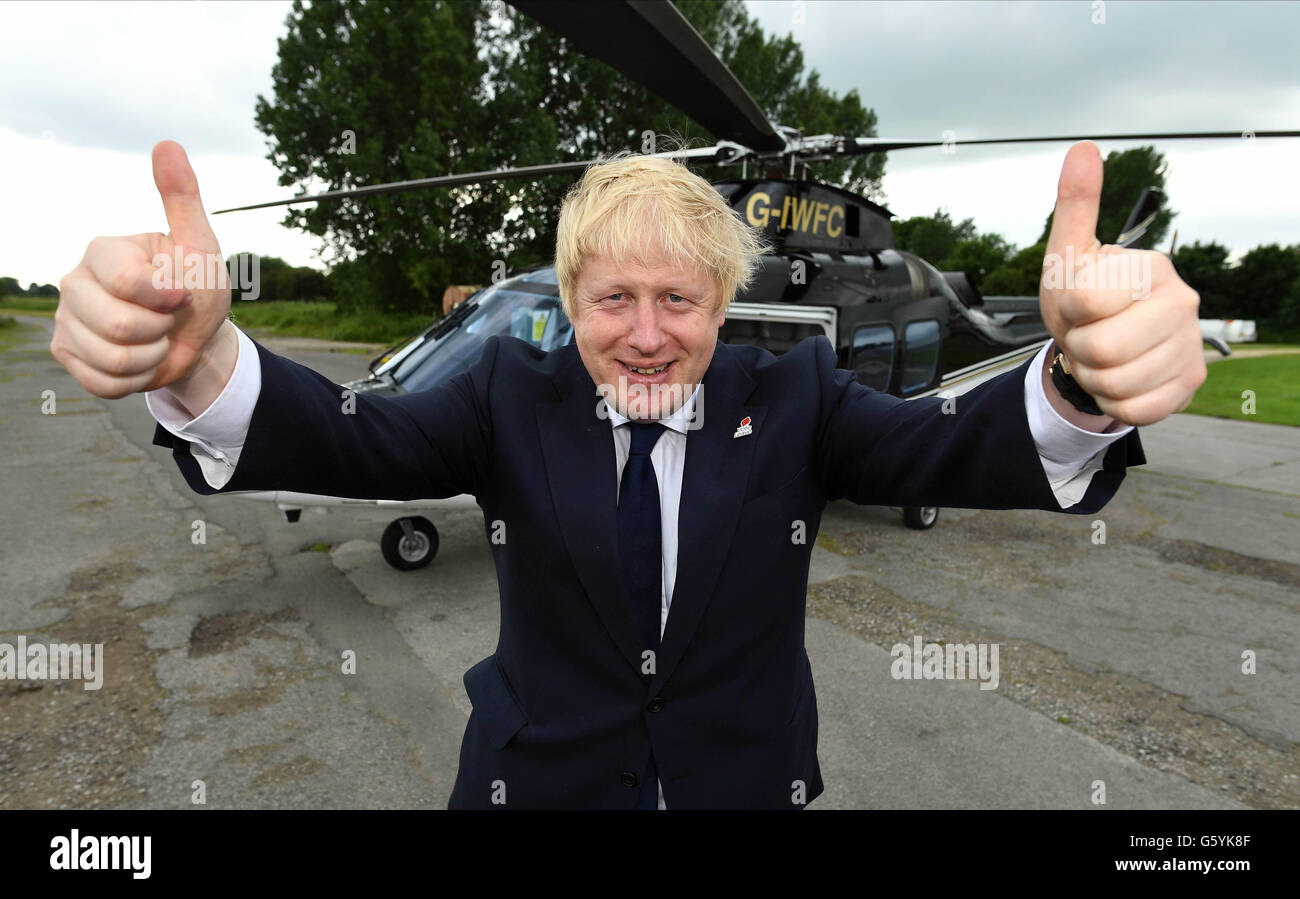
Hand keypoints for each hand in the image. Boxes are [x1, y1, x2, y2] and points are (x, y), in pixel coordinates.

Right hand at [51, 140, 231, 397]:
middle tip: (168, 319)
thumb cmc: (196, 286)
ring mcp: (66, 320)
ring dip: (153, 357)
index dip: (167, 298)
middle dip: (162, 331)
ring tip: (157, 338)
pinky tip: (142, 359)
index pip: (127, 284)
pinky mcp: (68, 354)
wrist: (195, 337)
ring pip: (113, 359)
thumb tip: (167, 143)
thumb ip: (182, 198)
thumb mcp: (200, 245)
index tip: (183, 294)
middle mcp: (74, 282)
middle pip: (120, 327)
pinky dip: (136, 380)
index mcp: (103, 251)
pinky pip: (103, 382)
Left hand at [1039, 141, 1205, 426]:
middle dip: (1080, 347)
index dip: (1067, 310)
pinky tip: (1120, 379)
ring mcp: (1189, 346)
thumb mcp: (1067, 255)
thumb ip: (1075, 206)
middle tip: (1087, 336)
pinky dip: (1113, 402)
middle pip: (1102, 348)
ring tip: (1101, 357)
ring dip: (1093, 376)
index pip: (1086, 300)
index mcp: (1151, 268)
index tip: (1077, 305)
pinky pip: (1132, 409)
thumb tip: (1083, 149)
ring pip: (1114, 382)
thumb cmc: (1083, 298)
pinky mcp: (1188, 383)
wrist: (1100, 345)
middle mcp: (1182, 303)